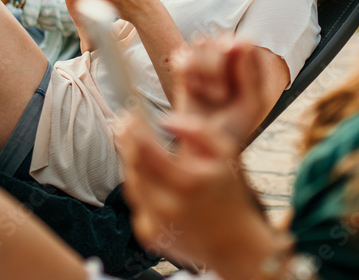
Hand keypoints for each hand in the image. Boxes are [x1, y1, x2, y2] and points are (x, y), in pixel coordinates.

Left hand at [117, 112, 275, 270]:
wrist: (234, 245)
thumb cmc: (231, 193)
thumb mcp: (227, 154)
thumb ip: (198, 130)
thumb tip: (164, 120)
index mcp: (187, 183)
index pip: (146, 150)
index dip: (133, 129)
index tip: (129, 114)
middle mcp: (167, 206)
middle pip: (133, 166)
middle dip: (127, 141)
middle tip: (125, 123)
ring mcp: (155, 223)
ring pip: (131, 183)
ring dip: (129, 161)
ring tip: (133, 144)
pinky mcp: (149, 235)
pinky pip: (137, 203)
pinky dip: (139, 186)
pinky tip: (147, 173)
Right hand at [176, 38, 275, 143]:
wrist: (204, 150)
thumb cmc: (233, 127)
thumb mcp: (251, 104)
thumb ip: (250, 74)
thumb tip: (243, 41)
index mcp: (248, 66)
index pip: (243, 43)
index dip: (237, 52)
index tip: (235, 74)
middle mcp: (227, 61)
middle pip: (220, 40)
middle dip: (218, 67)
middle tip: (220, 95)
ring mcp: (205, 64)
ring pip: (201, 43)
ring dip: (204, 70)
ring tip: (208, 94)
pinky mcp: (184, 71)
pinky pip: (182, 55)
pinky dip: (187, 71)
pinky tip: (192, 89)